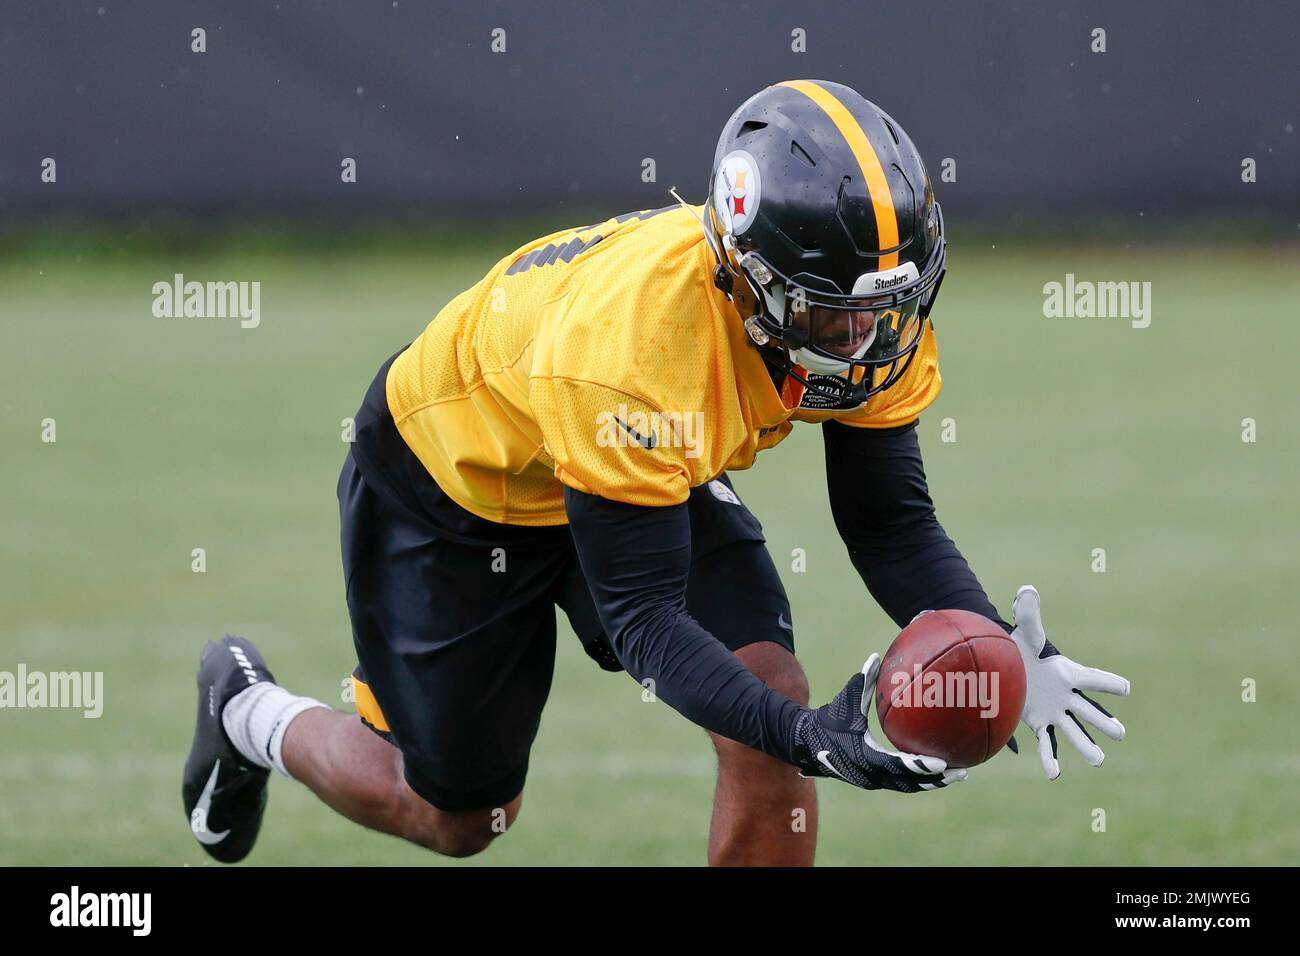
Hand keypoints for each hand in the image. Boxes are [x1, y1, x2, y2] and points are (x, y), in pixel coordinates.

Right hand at [792, 654, 967, 791]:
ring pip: (907, 787)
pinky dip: (921, 779)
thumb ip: (861, 680)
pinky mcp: (875, 780)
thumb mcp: (845, 701)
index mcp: (864, 756)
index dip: (919, 766)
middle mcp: (870, 774)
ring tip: (958, 774)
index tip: (940, 763)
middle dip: (935, 780)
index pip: (896, 765)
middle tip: (960, 771)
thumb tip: (874, 656)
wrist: (806, 744)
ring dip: (932, 783)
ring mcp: (872, 780)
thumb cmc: (828, 719)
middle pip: (909, 783)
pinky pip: (902, 783)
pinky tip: (939, 770)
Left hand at [1010, 585, 1129, 779]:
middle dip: (1102, 721)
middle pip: (1087, 710)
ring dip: (1085, 745)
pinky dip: (1050, 758)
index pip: (1090, 678)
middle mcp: (1065, 695)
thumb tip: (1027, 589)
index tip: (1126, 688)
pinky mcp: (1039, 722)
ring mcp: (1054, 711)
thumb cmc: (1020, 647)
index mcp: (1066, 672)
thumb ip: (1028, 613)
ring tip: (1099, 760)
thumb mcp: (1024, 631)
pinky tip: (1054, 775)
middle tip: (1119, 733)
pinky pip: (1046, 743)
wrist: (1005, 666)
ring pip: (1073, 730)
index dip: (1107, 683)